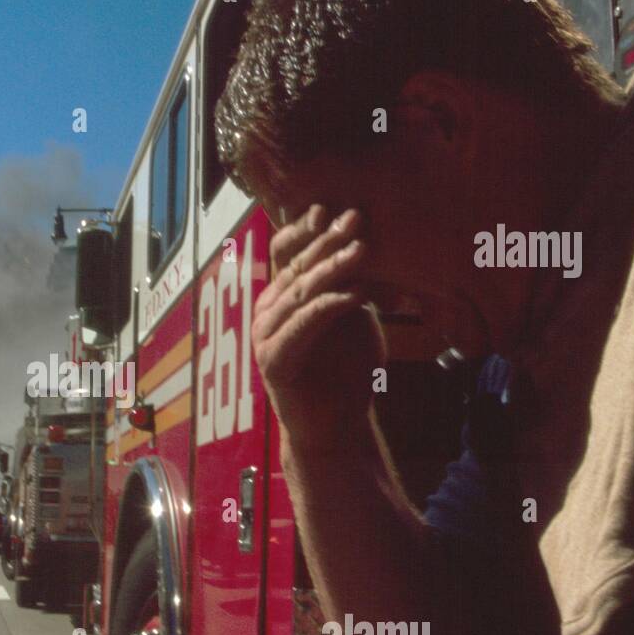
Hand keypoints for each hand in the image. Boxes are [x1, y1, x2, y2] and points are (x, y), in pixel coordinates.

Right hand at [253, 205, 384, 449]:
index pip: (286, 253)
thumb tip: (368, 242)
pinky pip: (303, 326)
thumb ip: (351, 284)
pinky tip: (355, 295)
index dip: (304, 230)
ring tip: (362, 249)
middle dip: (326, 241)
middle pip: (295, 267)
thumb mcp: (354, 317)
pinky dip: (329, 307)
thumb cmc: (347, 370)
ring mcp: (265, 336)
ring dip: (332, 269)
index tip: (330, 209)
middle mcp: (266, 312)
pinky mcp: (274, 361)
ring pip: (300, 293)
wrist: (336, 425)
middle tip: (355, 218)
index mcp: (280, 297)